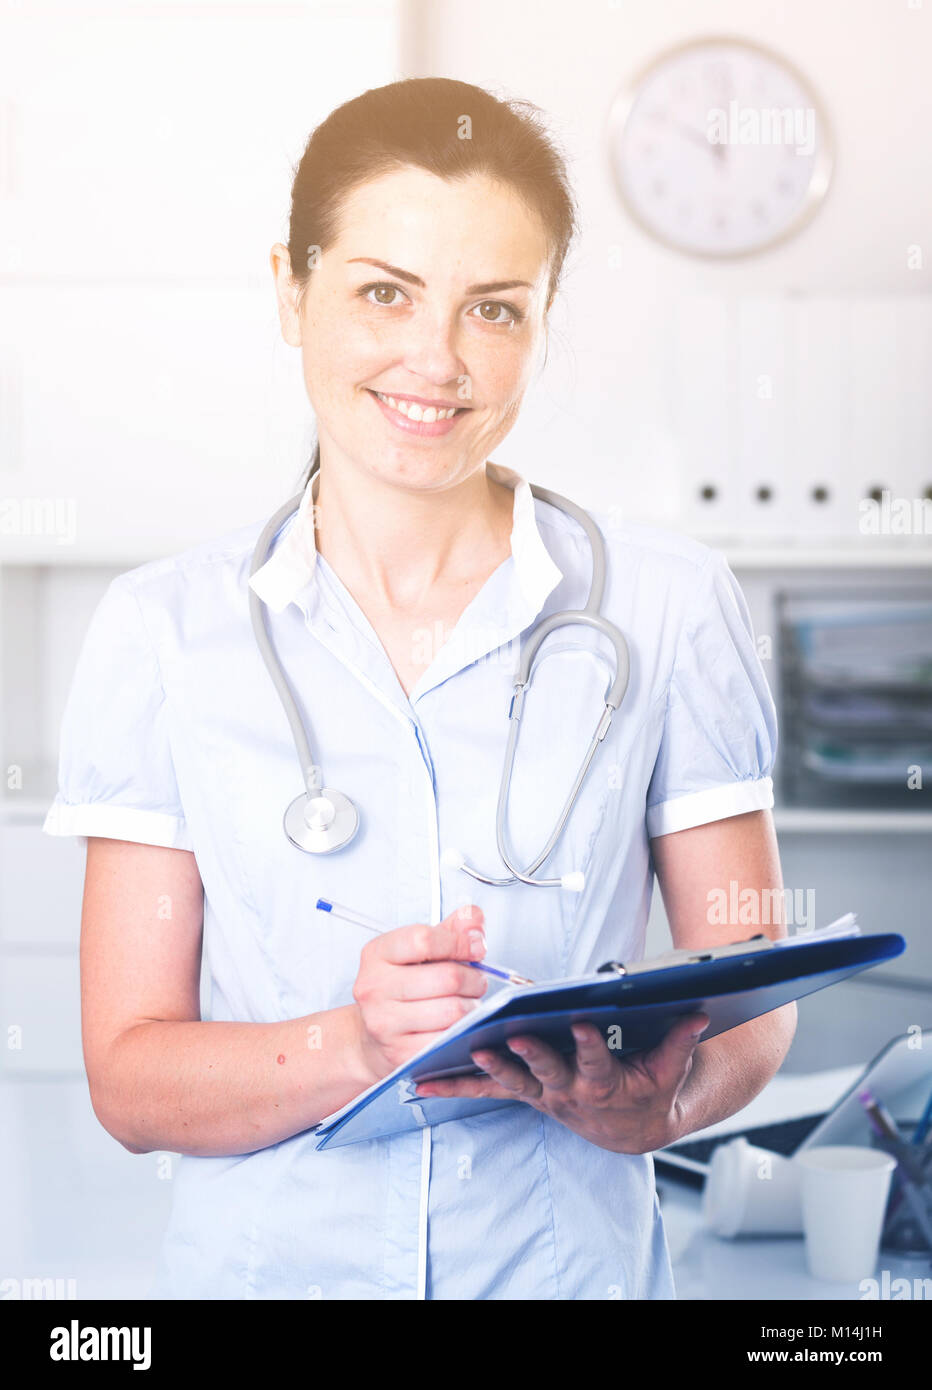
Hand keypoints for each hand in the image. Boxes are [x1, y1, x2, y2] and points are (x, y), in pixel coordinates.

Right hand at [352, 905, 488, 1081]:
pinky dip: (462, 1030)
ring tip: (466, 1002)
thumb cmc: (403, 987)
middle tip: (475, 981)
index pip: (424, 939)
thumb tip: (474, 918)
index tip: (475, 949)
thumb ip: (451, 929)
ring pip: (454, 1010)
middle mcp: (374, 987)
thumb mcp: (420, 951)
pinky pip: (449, 1038)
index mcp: (377, 954)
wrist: (372, 1037)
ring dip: (472, 1006)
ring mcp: (384, 1023)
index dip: (460, 942)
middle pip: (447, 977)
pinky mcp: (401, 1053)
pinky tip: (457, 1024)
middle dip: (474, 978)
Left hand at [414, 1011, 709, 1153]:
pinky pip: (485, 1091)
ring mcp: (542, 1094)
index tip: (579, 1022)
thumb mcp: (670, 1068)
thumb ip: (681, 1042)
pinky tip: (422, 1083)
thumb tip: (698, 1014)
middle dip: (526, 1055)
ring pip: (508, 1082)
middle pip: (545, 1071)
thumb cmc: (650, 1088)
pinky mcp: (524, 1093)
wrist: (632, 1127)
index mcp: (604, 1083)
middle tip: (505, 1037)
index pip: (597, 1061)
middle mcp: (568, 1092)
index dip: (589, 1044)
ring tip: (459, 1057)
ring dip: (483, 1070)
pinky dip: (454, 1087)